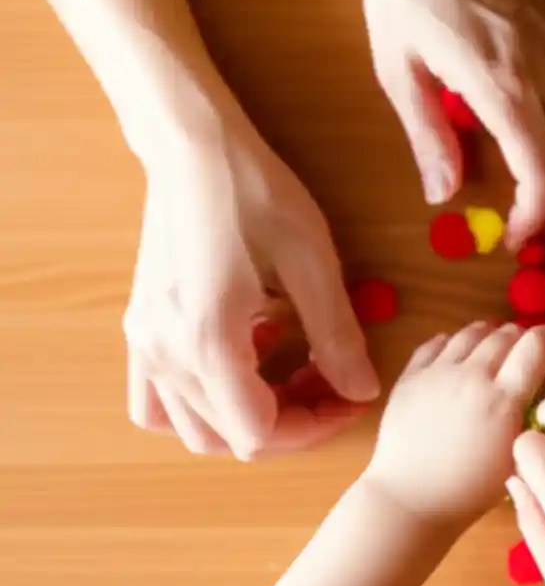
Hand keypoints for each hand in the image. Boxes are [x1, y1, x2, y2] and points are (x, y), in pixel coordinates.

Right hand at [124, 119, 380, 459]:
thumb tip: (362, 390)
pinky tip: (243, 363)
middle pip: (230, 437)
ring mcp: (144, 344)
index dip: (315, 426)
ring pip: (195, 428)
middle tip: (332, 383)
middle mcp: (165, 353)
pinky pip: (159, 401)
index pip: (260, 433)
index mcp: (208, 340)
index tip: (352, 395)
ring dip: (247, 419)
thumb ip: (336, 335)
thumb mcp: (312, 262)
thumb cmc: (255, 193)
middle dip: (291, 423)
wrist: (192, 148)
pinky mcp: (140, 329)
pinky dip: (203, 404)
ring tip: (290, 377)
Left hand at [365, 322, 544, 523]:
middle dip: (523, 339)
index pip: (537, 345)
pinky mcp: (411, 377)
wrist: (411, 499)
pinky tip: (458, 357)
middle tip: (525, 360)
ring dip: (491, 336)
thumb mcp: (515, 456)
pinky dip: (455, 343)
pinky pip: (437, 343)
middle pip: (506, 333)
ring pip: (472, 331)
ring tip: (493, 353)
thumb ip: (531, 416)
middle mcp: (472, 375)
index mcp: (504, 398)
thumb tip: (538, 390)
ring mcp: (438, 372)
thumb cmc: (470, 490)